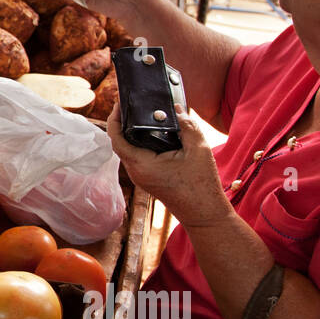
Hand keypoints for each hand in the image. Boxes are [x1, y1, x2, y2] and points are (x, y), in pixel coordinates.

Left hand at [106, 100, 231, 229]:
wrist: (205, 214)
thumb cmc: (201, 185)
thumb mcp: (199, 149)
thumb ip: (187, 125)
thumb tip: (175, 107)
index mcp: (142, 165)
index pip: (116, 139)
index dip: (114, 119)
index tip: (118, 104)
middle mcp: (136, 172)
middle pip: (120, 143)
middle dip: (122, 122)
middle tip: (130, 103)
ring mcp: (141, 177)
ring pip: (128, 150)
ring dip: (130, 132)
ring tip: (138, 113)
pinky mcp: (147, 178)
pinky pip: (137, 156)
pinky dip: (139, 142)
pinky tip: (150, 131)